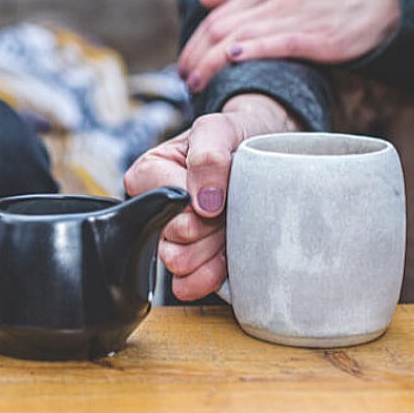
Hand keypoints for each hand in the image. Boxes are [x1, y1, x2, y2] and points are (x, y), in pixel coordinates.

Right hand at [124, 94, 298, 299]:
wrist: (265, 151)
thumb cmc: (235, 136)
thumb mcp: (220, 128)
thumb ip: (208, 156)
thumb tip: (204, 203)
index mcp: (149, 174)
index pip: (166, 206)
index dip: (199, 206)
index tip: (221, 194)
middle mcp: (155, 209)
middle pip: (172, 240)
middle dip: (209, 229)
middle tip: (230, 209)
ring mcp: (174, 238)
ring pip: (181, 264)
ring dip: (212, 250)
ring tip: (230, 228)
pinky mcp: (192, 261)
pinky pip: (190, 284)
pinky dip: (212, 275)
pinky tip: (227, 259)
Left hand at [178, 0, 399, 92]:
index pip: (217, 16)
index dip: (194, 42)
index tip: (183, 66)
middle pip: (220, 27)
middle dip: (196, 55)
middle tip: (184, 80)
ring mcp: (296, 16)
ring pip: (240, 35)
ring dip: (212, 61)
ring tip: (197, 84)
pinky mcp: (317, 35)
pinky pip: (278, 41)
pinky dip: (252, 48)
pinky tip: (232, 59)